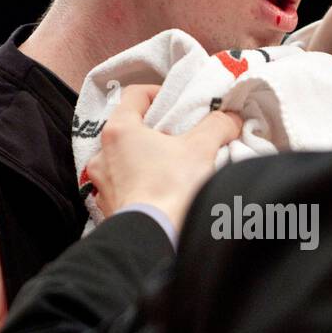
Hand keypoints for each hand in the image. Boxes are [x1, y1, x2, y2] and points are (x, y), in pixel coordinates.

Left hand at [87, 85, 242, 233]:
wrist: (153, 239)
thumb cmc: (171, 189)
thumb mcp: (201, 149)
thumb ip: (217, 125)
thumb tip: (230, 119)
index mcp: (119, 130)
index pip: (135, 94)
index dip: (159, 93)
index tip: (178, 104)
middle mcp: (102, 154)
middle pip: (129, 129)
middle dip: (156, 131)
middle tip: (181, 138)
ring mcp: (101, 183)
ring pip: (124, 160)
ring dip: (146, 160)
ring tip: (172, 169)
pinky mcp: (107, 207)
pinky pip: (123, 187)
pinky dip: (140, 185)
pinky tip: (161, 193)